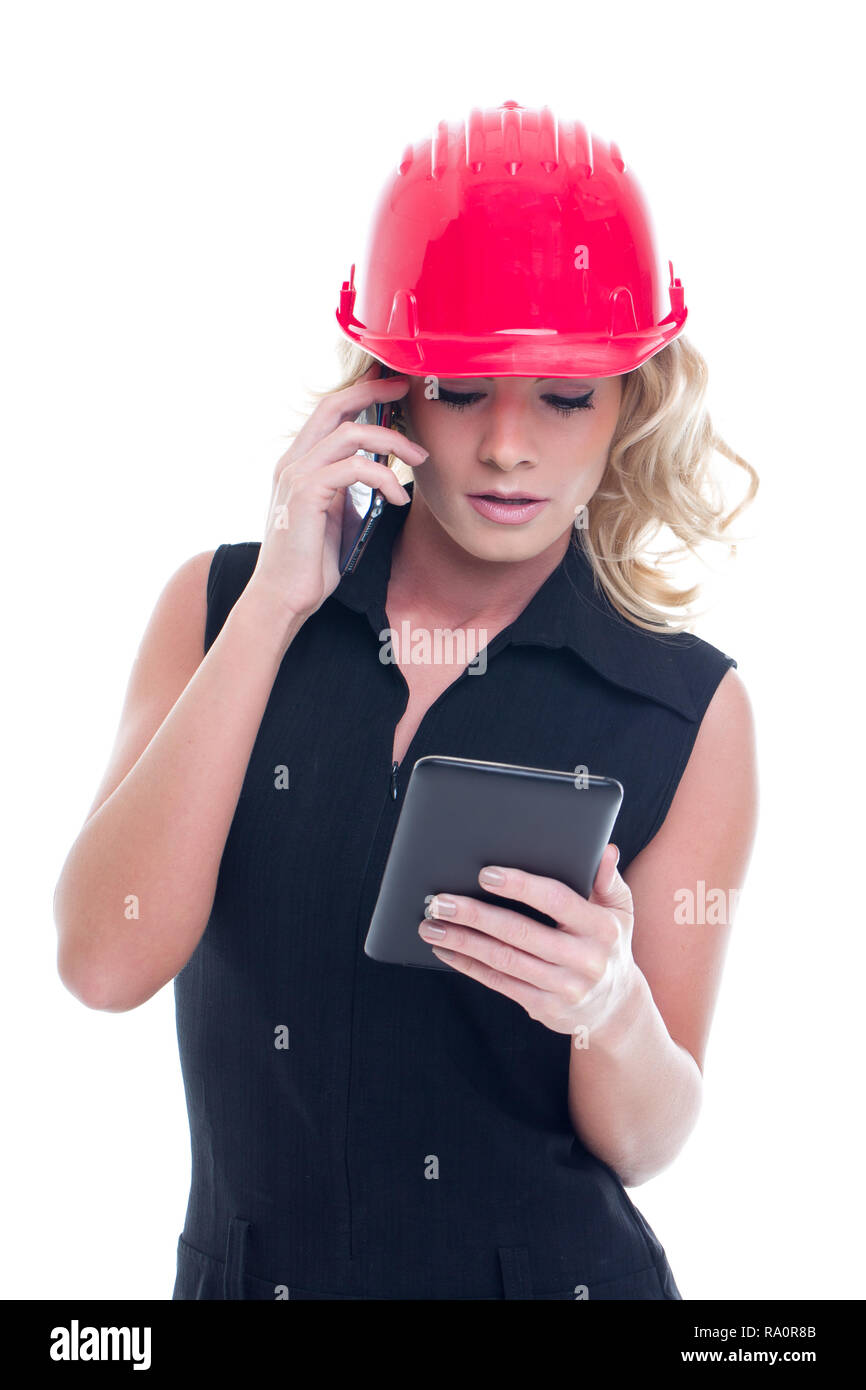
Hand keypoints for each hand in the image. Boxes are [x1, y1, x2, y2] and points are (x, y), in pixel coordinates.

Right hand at [247, 363, 427, 624]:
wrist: (282, 599)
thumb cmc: (308, 565)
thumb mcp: (334, 517)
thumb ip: (348, 491)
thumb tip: (376, 476)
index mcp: (299, 464)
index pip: (329, 411)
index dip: (361, 392)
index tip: (394, 389)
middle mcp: (293, 462)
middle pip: (335, 405)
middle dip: (375, 391)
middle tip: (408, 390)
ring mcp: (296, 476)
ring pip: (351, 433)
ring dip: (393, 441)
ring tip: (419, 458)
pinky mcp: (305, 495)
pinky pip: (355, 468)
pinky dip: (385, 478)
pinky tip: (399, 498)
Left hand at [417, 845, 638, 1039]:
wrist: (615, 1007)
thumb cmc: (608, 944)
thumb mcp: (619, 911)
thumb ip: (608, 880)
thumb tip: (605, 850)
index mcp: (601, 927)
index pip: (557, 900)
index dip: (520, 886)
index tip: (485, 874)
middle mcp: (584, 959)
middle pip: (520, 932)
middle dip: (475, 914)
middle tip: (440, 901)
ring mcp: (563, 987)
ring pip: (504, 960)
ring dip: (463, 941)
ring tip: (431, 924)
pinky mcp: (544, 1008)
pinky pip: (499, 983)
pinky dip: (469, 965)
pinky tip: (446, 949)